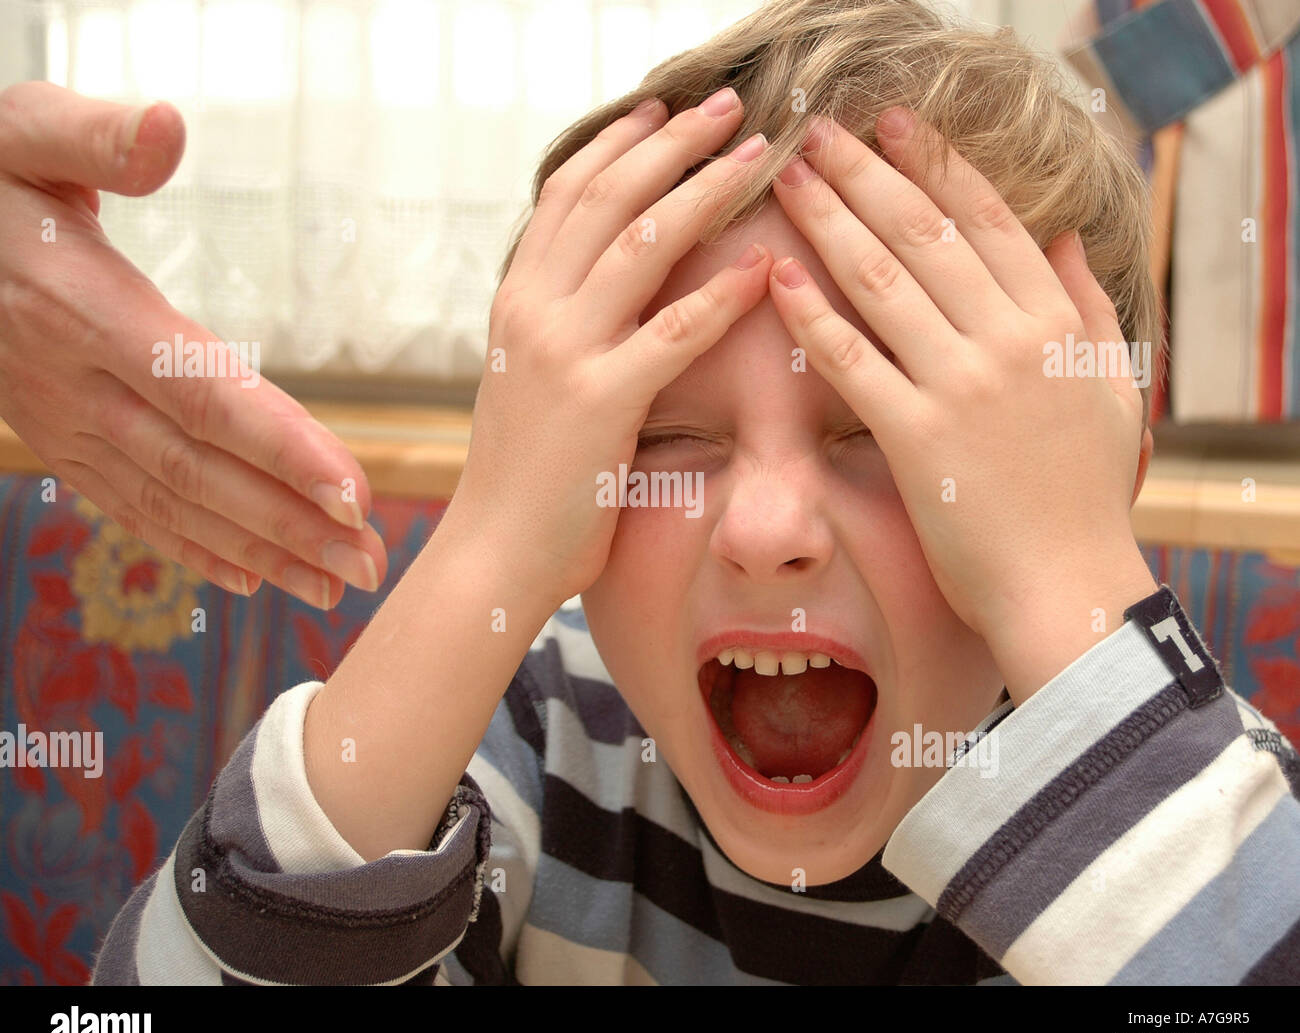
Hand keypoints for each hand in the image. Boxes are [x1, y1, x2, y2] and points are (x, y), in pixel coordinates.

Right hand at [0, 81, 385, 607]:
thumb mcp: (25, 133)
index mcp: (86, 313)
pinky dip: (197, 550)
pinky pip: (136, 511)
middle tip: (370, 563)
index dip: (281, 447)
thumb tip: (168, 128)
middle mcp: (79, 387)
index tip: (352, 492)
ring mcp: (69, 427)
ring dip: (262, 551)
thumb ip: (95, 138)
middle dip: (292, 523)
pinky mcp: (66, 446)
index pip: (201, 394)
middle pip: (202, 470)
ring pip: (177, 504)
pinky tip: (254, 578)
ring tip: (336, 585)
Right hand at [449, 88, 773, 605]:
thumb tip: (604, 280)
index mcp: (517, 299)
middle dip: (675, 143)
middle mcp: (533, 310)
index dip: (620, 142)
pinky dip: (721, 293)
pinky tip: (762, 265)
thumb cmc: (522, 471)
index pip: (569, 193)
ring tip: (757, 156)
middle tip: (732, 109)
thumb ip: (558, 322)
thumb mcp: (526, 376)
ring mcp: (563, 352)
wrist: (494, 550)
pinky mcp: (600, 402)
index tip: (665, 109)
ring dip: (706, 190)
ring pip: (642, 243)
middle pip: (609, 197)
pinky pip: (672, 332)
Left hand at [766, 110, 1155, 700]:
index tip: (893, 126)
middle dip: (866, 173)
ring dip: (830, 219)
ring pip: (882, 281)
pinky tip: (778, 274)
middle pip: (924, 233)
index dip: (935, 165)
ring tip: (791, 177)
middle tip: (817, 132)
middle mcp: (1008, 339)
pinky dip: (812, 314)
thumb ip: (1090, 307)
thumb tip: (1064, 237)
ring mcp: (961, 385)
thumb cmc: (1085, 495)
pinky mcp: (916, 437)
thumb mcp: (1111, 388)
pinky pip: (852, 361)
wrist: (1066, 584)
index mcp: (1054, 322)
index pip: (987, 221)